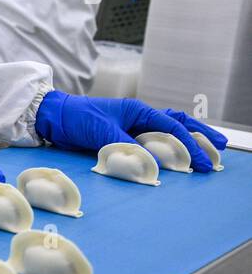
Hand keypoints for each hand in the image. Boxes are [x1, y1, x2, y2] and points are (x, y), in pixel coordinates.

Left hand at [34, 91, 226, 172]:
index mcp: (138, 110)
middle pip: (178, 125)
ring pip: (167, 132)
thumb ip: (126, 146)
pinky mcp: (122, 136)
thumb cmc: (76, 118)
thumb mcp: (102, 131)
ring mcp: (131, 126)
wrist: (54, 117)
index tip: (202, 162)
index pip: (172, 128)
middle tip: (220, 148)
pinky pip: (150, 142)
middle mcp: (139, 117)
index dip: (190, 146)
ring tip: (207, 149)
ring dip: (187, 141)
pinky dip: (166, 148)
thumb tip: (152, 163)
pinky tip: (174, 156)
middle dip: (200, 136)